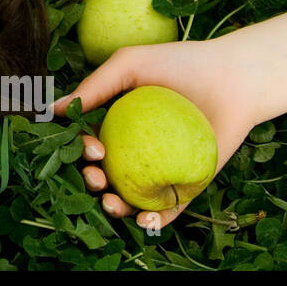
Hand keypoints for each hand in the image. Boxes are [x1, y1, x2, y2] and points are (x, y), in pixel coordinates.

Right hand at [51, 39, 259, 230]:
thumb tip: (52, 109)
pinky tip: (147, 221)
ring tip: (113, 206)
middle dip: (91, 184)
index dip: (81, 152)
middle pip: (104, 175)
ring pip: (130, 198)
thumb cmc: (180, 63)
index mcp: (116, 124)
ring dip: (115, 209)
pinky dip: (154, 221)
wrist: (234, 77)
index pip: (88, 144)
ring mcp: (161, 170)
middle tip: (96, 179)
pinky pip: (168, 210)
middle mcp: (135, 150)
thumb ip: (93, 86)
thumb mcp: (130, 65)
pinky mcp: (188, 186)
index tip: (93, 148)